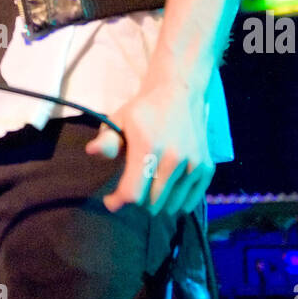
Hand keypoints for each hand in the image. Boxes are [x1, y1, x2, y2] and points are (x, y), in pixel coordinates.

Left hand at [85, 79, 214, 214]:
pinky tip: (168, 187)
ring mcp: (193, 164)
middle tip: (133, 183)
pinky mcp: (206, 167)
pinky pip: (190, 201)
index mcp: (148, 147)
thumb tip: (92, 151)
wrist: (179, 93)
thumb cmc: (144, 111)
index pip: (133, 193)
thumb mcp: (119, 120)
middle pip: (151, 203)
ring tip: (150, 182)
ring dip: (157, 200)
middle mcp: (174, 158)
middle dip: (137, 199)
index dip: (118, 202)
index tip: (110, 201)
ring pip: (171, 205)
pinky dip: (177, 200)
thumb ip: (107, 141)